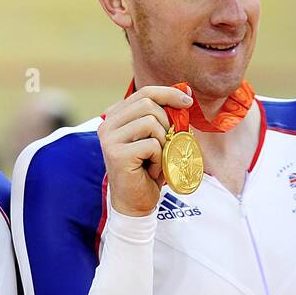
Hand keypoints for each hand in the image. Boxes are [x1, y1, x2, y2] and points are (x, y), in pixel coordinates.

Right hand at [97, 85, 192, 216]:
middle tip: (168, 143)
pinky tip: (152, 170)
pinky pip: (152, 145)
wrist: (135, 202)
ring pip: (151, 123)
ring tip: (156, 159)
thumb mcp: (157, 137)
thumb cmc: (148, 170)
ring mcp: (110, 139)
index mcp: (115, 117)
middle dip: (167, 122)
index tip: (187, 102)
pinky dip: (160, 159)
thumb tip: (185, 91)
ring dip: (163, 143)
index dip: (169, 93)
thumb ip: (164, 116)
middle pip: (148, 104)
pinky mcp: (117, 154)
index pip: (144, 93)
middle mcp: (107, 125)